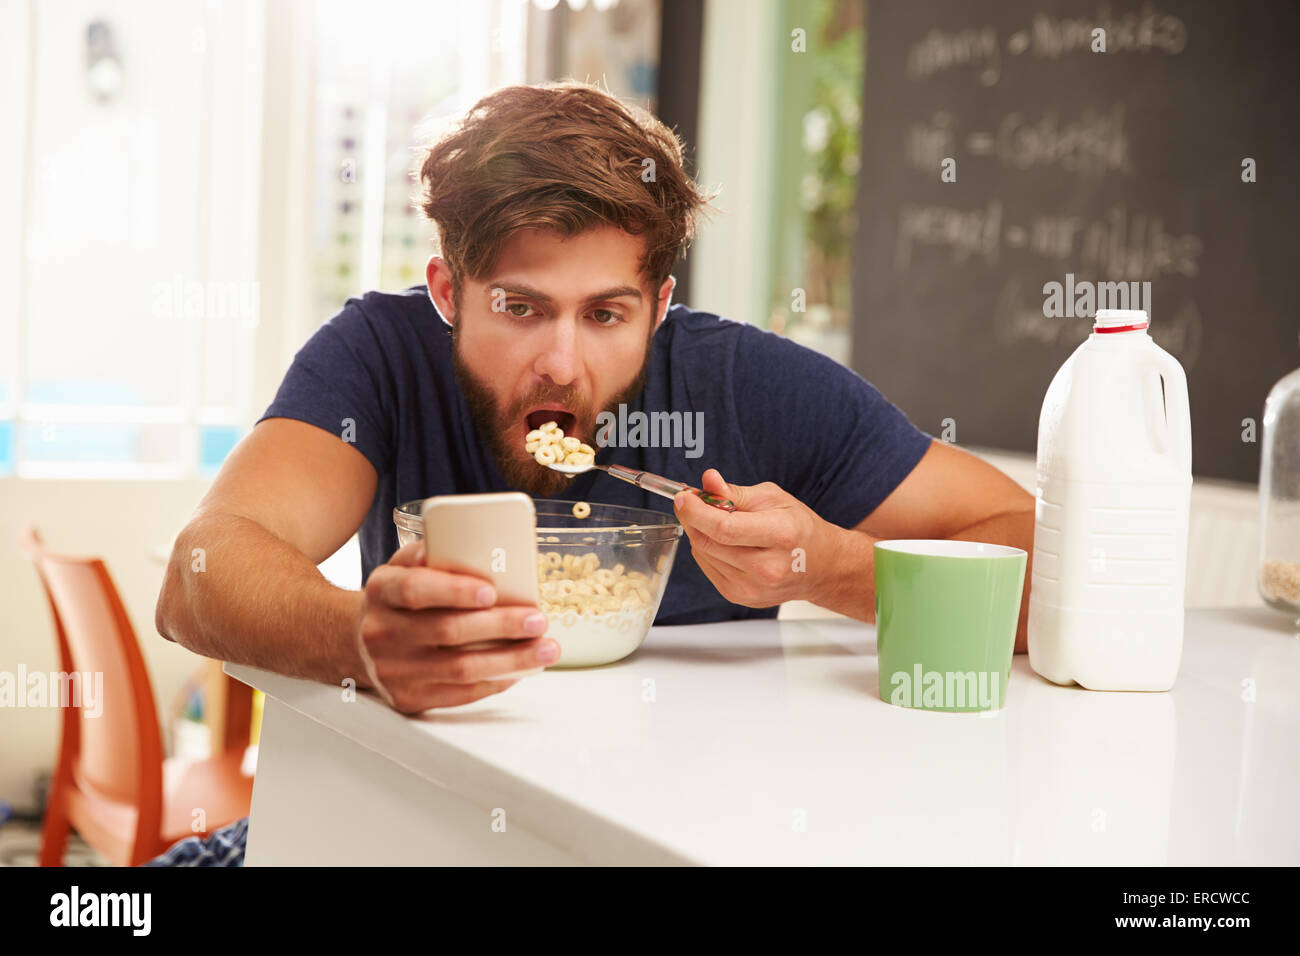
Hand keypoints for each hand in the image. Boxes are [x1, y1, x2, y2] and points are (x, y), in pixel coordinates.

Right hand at [353, 540, 559, 713]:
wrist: (357, 643)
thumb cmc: (397, 600)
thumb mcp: (401, 568)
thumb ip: (429, 555)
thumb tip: (466, 544)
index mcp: (381, 591)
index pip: (415, 590)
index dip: (454, 591)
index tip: (492, 591)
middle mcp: (381, 632)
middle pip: (446, 631)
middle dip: (500, 626)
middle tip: (538, 619)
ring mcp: (392, 671)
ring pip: (460, 668)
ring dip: (510, 659)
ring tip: (545, 649)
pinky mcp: (407, 698)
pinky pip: (459, 694)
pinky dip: (495, 681)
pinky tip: (520, 670)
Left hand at [673, 468, 837, 607]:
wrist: (821, 568)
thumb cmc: (800, 528)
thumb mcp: (774, 498)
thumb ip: (736, 492)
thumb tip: (707, 481)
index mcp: (780, 535)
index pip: (725, 528)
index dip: (697, 512)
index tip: (682, 497)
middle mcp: (767, 567)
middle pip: (709, 543)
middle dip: (692, 519)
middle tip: (690, 502)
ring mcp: (752, 588)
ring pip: (704, 555)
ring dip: (700, 533)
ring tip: (716, 521)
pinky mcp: (740, 597)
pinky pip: (708, 567)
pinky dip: (707, 550)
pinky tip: (724, 542)